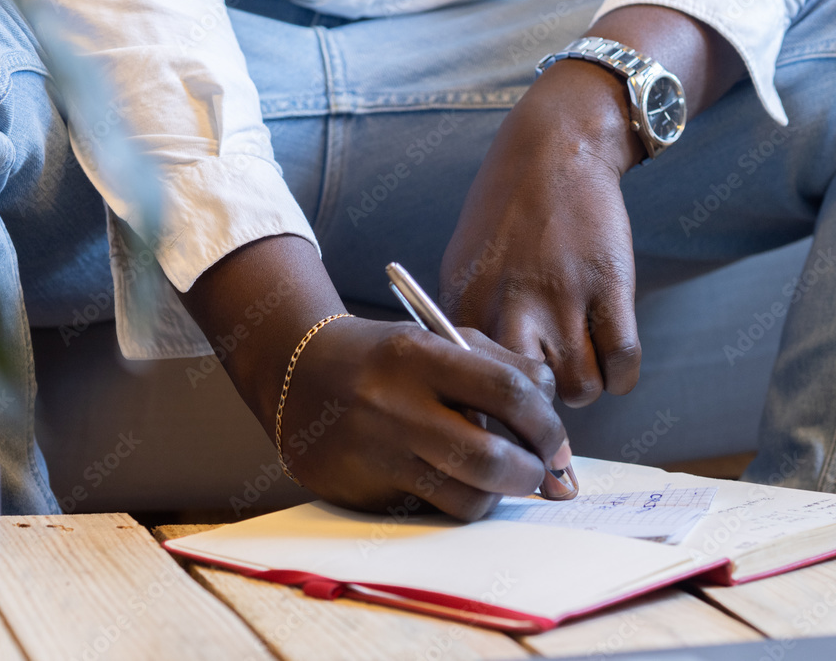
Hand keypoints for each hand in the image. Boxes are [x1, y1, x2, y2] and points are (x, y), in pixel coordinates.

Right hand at [278, 318, 570, 520]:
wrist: (298, 373)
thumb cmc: (384, 359)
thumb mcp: (439, 340)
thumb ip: (505, 370)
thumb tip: (557, 441)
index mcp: (420, 355)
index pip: (510, 392)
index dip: (548, 426)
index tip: (556, 445)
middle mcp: (394, 404)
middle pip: (493, 459)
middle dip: (533, 473)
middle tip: (536, 471)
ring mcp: (374, 452)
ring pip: (466, 499)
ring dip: (496, 495)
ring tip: (491, 477)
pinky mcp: (361, 490)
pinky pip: (430, 513)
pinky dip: (450, 502)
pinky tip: (443, 480)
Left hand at [441, 59, 643, 406]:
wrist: (553, 152)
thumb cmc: (504, 216)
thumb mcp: (462, 267)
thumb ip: (466, 326)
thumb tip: (475, 387)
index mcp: (465, 306)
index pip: (472, 389)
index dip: (492, 412)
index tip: (507, 417)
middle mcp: (509, 308)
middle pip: (524, 400)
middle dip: (537, 409)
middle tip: (546, 393)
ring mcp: (562, 299)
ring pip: (579, 390)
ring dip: (584, 388)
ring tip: (580, 364)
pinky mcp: (610, 288)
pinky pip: (622, 365)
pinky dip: (621, 375)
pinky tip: (612, 359)